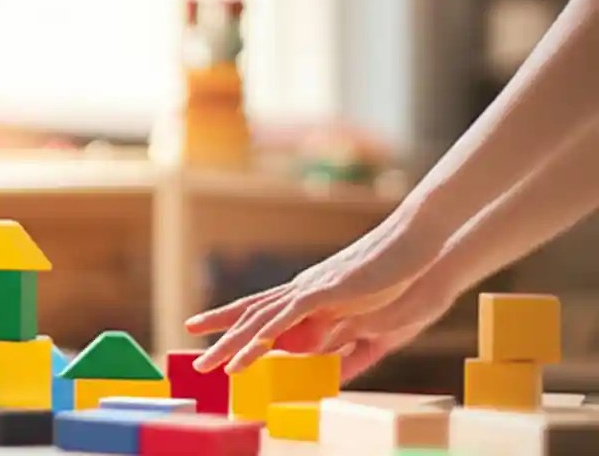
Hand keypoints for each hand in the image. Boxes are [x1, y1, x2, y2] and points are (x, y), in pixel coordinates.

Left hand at [183, 211, 442, 374]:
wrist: (414, 246)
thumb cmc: (394, 278)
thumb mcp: (363, 316)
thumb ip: (341, 336)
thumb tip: (323, 358)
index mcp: (307, 293)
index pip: (258, 307)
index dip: (228, 320)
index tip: (199, 329)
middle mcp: (301, 289)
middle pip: (251, 313)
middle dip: (220, 336)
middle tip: (196, 360)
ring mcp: (312, 288)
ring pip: (264, 318)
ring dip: (236, 343)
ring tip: (212, 364)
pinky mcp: (327, 291)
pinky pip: (291, 315)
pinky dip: (270, 332)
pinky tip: (252, 346)